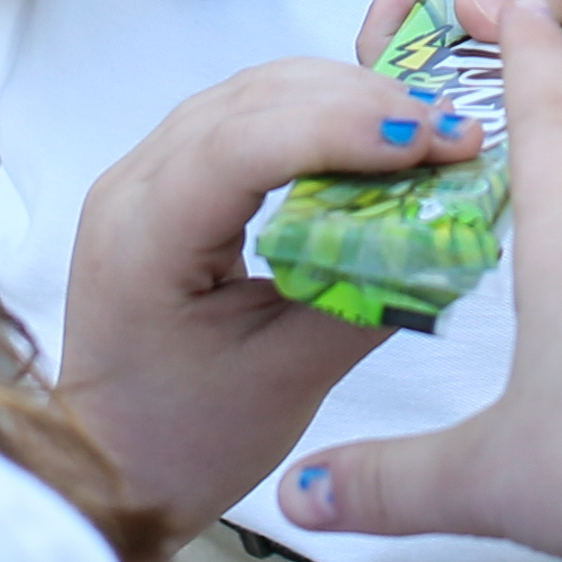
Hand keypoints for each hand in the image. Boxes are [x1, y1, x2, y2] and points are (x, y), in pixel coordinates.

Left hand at [51, 0, 484, 520]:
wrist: (112, 466)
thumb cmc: (187, 439)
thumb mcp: (286, 378)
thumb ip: (364, 300)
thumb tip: (444, 237)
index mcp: (143, 239)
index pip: (241, 146)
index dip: (339, 128)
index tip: (427, 140)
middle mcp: (132, 187)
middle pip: (250, 101)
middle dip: (358, 103)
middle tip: (449, 132)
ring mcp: (143, 176)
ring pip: (250, 95)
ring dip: (341, 100)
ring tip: (424, 133)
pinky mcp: (167, 181)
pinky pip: (244, 118)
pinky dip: (313, 117)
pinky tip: (369, 141)